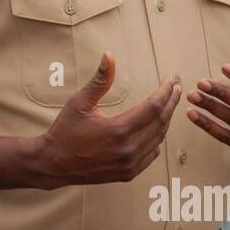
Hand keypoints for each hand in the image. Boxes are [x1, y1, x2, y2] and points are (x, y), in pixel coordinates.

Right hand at [30, 52, 181, 189]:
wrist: (54, 164)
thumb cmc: (65, 131)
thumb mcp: (80, 102)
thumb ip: (100, 80)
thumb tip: (109, 56)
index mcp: (118, 130)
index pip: (153, 107)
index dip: (164, 92)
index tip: (170, 80)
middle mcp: (128, 149)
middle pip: (160, 122)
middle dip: (170, 103)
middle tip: (175, 89)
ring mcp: (130, 164)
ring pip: (159, 139)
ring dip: (165, 121)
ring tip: (168, 106)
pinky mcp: (128, 173)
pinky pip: (152, 154)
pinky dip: (157, 139)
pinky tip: (156, 129)